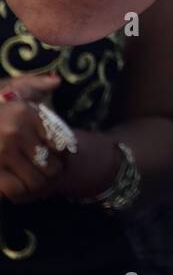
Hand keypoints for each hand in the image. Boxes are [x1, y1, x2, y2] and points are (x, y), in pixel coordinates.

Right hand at [0, 74, 66, 202]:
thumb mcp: (11, 89)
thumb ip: (34, 84)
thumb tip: (56, 82)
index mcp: (24, 112)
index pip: (60, 140)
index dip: (64, 153)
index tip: (60, 156)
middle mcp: (14, 132)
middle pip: (52, 166)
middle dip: (54, 172)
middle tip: (48, 172)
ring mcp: (1, 153)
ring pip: (36, 181)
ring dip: (38, 185)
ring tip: (35, 181)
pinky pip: (16, 190)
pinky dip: (20, 193)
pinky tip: (18, 186)